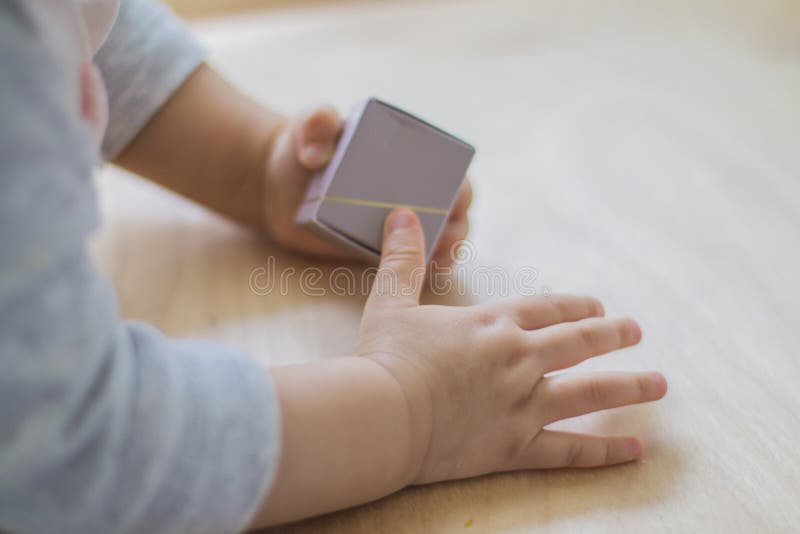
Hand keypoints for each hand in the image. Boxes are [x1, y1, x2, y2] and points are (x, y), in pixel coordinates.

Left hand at [261, 105, 471, 264]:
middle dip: (455, 226)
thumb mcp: (308, 127)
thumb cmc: (300, 149)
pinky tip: (423, 274)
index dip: (459, 188)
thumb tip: (316, 153)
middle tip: (444, 238)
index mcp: (407, 156)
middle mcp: (411, 190)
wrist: (277, 189)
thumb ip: (315, 123)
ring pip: (437, 239)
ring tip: (436, 260)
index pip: (448, 171)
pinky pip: (411, 263)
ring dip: (445, 250)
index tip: (456, 200)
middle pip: (451, 211)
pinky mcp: (381, 249)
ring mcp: (398, 223)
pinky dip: (422, 269)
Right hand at [356, 209, 666, 484]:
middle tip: (637, 331)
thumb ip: (402, 258)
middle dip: (611, 334)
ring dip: (628, 387)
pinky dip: (604, 451)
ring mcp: (522, 405)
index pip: (547, 309)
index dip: (576, 305)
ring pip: (589, 393)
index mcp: (492, 325)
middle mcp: (518, 360)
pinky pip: (570, 450)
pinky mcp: (515, 447)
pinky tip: (634, 451)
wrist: (381, 416)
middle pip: (578, 342)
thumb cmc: (384, 359)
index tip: (598, 304)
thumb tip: (401, 212)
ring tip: (659, 384)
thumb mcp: (390, 301)